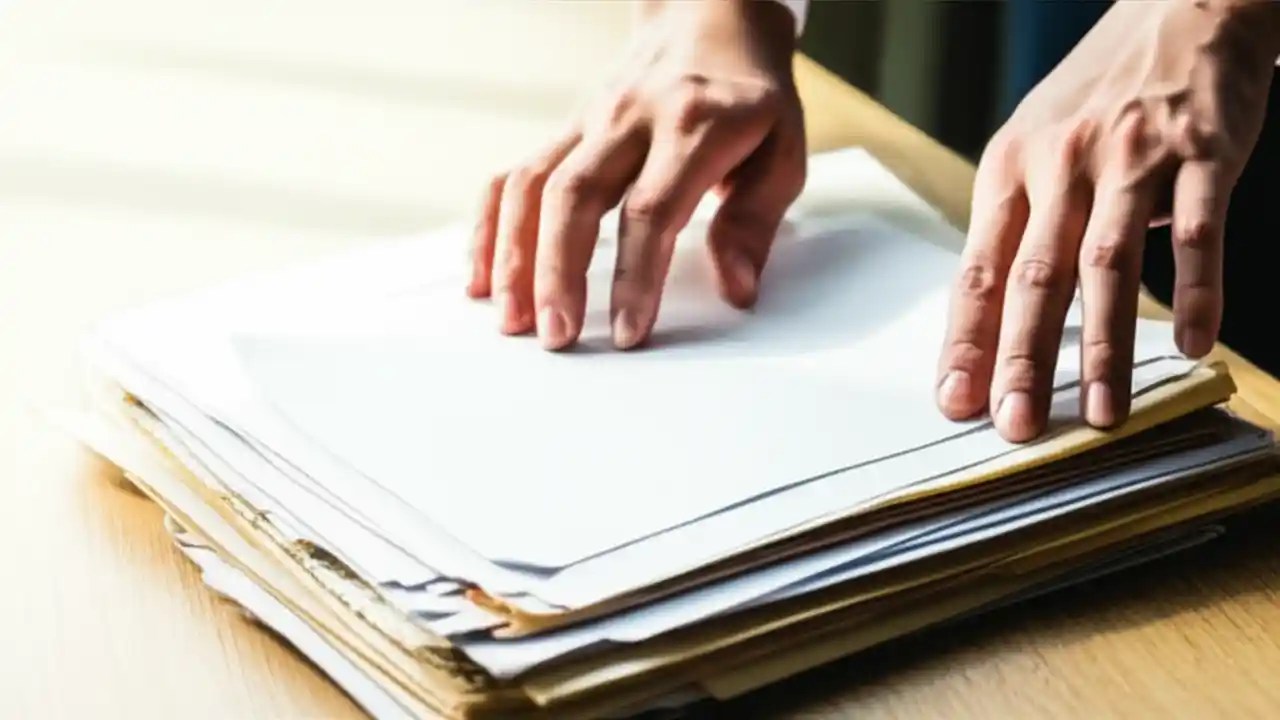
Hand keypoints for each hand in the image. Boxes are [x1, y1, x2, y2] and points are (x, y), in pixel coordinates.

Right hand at [467, 0, 805, 350]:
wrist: (710, 20)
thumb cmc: (749, 96)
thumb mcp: (782, 152)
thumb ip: (754, 222)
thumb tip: (737, 288)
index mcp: (692, 125)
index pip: (651, 209)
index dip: (636, 276)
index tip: (629, 331)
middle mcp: (629, 119)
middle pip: (574, 196)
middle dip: (557, 273)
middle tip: (556, 335)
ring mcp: (587, 122)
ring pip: (531, 185)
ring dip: (513, 256)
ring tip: (511, 319)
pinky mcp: (563, 131)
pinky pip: (512, 176)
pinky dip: (490, 227)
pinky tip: (482, 277)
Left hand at [936, 0, 1279, 441]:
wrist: (1181, 6)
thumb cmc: (1098, 94)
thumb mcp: (1033, 146)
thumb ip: (1016, 223)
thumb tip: (989, 309)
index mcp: (1009, 171)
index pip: (978, 271)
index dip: (965, 341)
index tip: (955, 401)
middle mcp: (1060, 167)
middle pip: (1033, 278)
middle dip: (1021, 359)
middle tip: (1015, 425)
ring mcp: (1131, 159)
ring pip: (1108, 265)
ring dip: (1103, 346)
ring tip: (1101, 413)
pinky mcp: (1201, 151)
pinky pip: (1197, 232)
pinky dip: (1198, 291)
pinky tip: (1194, 346)